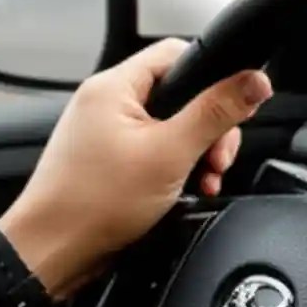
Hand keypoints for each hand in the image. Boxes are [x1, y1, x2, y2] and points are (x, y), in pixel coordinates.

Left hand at [0, 39, 271, 299]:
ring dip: (200, 151)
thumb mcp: (171, 152)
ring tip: (205, 178)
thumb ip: (216, 112)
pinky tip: (190, 187)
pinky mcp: (112, 159)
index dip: (215, 74)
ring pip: (175, 125)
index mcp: (114, 86)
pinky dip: (181, 166)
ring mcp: (109, 132)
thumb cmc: (93, 204)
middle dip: (212, 126)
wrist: (52, 253)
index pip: (178, 53)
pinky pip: (159, 149)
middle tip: (218, 156)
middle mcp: (108, 103)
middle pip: (183, 93)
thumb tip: (254, 81)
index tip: (239, 103)